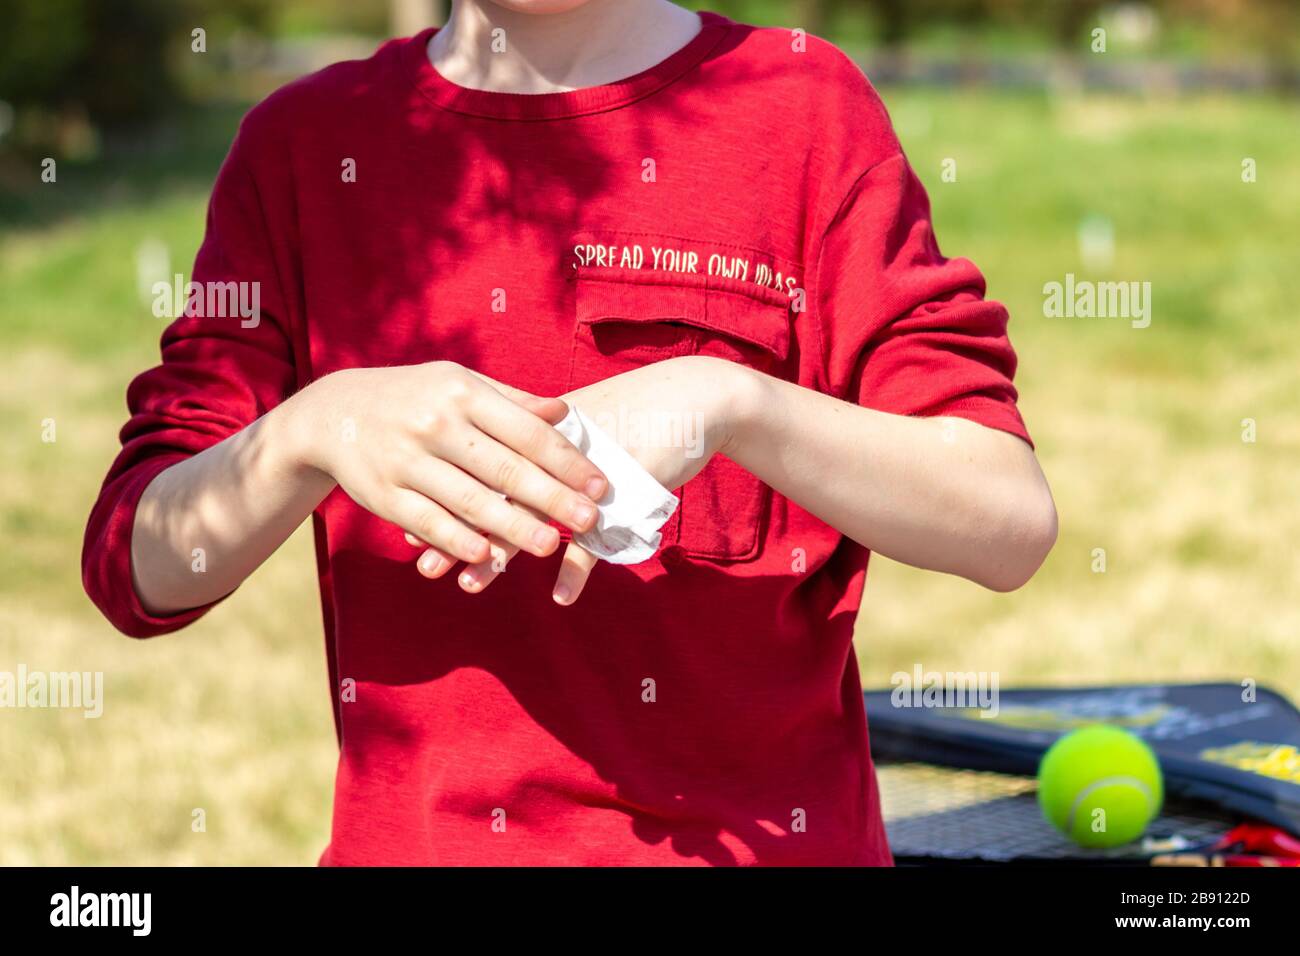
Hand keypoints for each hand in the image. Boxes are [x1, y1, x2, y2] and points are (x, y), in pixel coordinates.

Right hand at [292, 361, 607, 568]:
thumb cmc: (415, 397)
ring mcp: (408, 461)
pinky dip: (460, 542)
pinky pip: (430, 523)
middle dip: (552, 497)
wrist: (334, 414)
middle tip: (590, 519)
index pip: (526, 432)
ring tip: (549, 546)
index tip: (599, 484)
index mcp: (462, 393)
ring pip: (470, 500)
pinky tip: (489, 556)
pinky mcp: (385, 495)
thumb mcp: (459, 384)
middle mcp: (436, 425)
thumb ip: (512, 401)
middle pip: (505, 468)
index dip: (567, 461)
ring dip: (513, 527)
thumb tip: (564, 414)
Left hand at [428, 356, 754, 601]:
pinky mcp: (623, 494)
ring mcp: (585, 476)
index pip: (479, 467)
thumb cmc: (633, 415)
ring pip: (533, 519)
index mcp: (537, 429)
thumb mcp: (581, 427)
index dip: (446, 496)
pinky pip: (597, 539)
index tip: (410, 522)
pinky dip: (579, 569)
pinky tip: (562, 598)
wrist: (693, 400)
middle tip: (422, 560)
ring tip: (469, 586)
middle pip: (493, 495)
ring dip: (500, 555)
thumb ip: (539, 445)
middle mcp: (553, 451)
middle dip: (455, 530)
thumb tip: (498, 466)